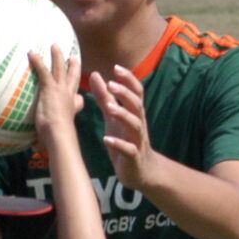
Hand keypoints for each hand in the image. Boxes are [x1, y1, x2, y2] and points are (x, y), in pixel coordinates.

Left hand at [29, 43, 82, 134]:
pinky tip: (31, 53)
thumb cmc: (56, 139)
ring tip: (55, 45)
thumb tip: (35, 148)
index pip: (78, 100)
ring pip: (60, 69)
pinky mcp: (50, 88)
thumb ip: (46, 139)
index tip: (79, 95)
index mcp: (72, 108)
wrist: (59, 134)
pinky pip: (44, 71)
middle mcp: (69, 96)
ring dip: (57, 56)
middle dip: (73, 66)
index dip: (78, 96)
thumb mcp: (55, 137)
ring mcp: (61, 90)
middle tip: (74, 57)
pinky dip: (38, 61)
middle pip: (73, 78)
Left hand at [94, 66, 154, 189]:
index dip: (128, 80)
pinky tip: (107, 140)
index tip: (116, 68)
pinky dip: (119, 144)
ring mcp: (137, 140)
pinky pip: (129, 149)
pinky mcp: (134, 157)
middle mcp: (138, 123)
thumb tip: (96, 75)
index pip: (136, 92)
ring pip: (135, 124)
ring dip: (123, 115)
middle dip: (125, 94)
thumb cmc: (126, 139)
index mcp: (134, 113)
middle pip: (137, 104)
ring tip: (109, 108)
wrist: (141, 171)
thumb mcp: (113, 117)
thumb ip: (105, 97)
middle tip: (111, 84)